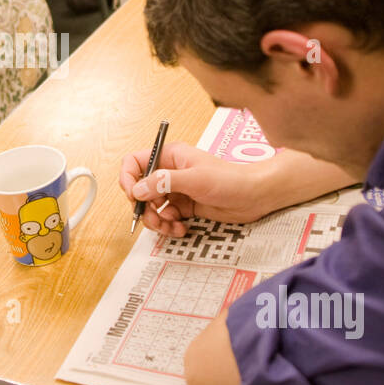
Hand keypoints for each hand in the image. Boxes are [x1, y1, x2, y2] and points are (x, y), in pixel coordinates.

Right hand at [119, 142, 277, 237]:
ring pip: (151, 207)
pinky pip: (165, 218)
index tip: (133, 196)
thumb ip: (163, 182)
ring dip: (156, 221)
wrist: (255, 196)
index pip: (135, 162)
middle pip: (140, 190)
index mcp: (169, 156)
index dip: (128, 178)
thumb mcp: (194, 179)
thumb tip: (137, 189)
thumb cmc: (230, 179)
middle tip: (155, 218)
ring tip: (170, 227)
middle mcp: (169, 172)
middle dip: (144, 207)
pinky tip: (180, 228)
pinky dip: (168, 226)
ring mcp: (176, 190)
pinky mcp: (184, 206)